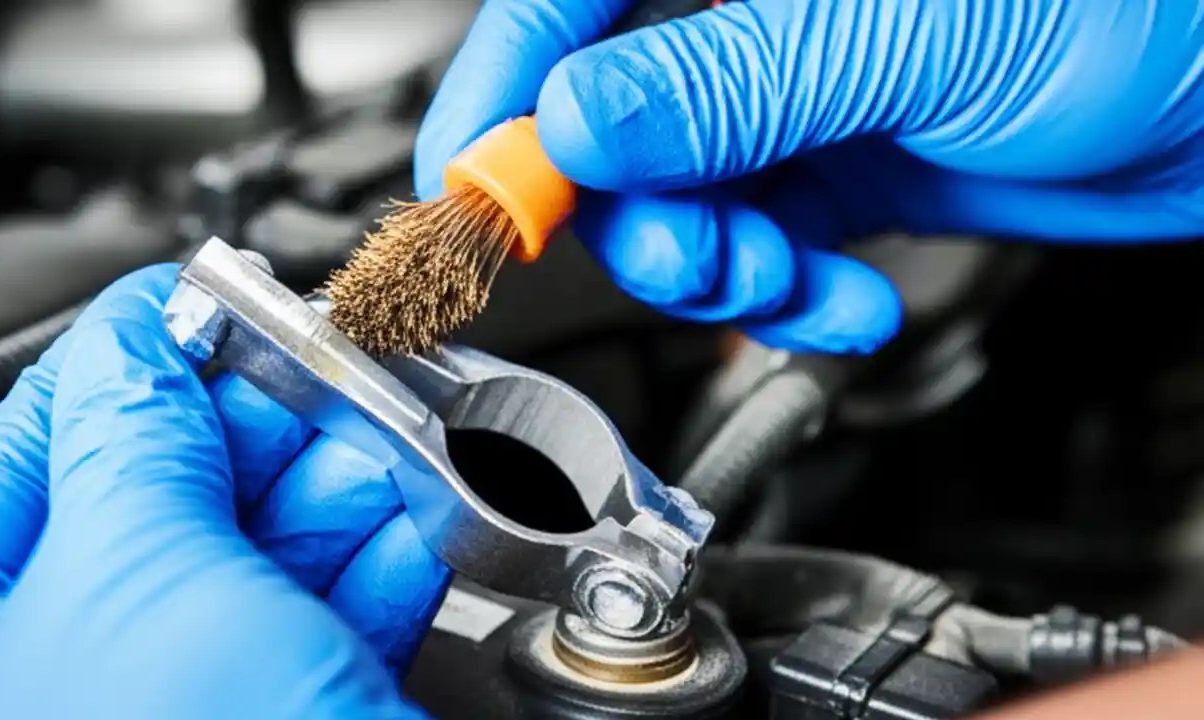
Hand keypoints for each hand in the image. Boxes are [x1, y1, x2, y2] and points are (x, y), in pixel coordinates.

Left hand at [0, 266, 446, 718]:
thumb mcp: (144, 570)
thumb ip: (136, 435)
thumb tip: (142, 331)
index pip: (31, 453)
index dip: (121, 358)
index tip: (193, 294)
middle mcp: (62, 673)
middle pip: (161, 496)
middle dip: (261, 418)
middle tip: (321, 358)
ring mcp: (182, 698)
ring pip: (260, 558)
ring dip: (342, 482)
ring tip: (391, 428)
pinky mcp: (284, 712)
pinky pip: (330, 621)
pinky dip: (384, 564)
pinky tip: (419, 521)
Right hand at [416, 0, 1203, 353]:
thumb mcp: (901, 32)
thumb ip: (721, 85)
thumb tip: (576, 127)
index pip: (560, 5)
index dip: (505, 103)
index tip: (480, 196)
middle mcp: (750, 7)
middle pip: (610, 121)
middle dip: (638, 212)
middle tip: (693, 256)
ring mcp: (795, 85)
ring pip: (685, 197)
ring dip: (717, 266)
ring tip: (781, 283)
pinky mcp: (842, 157)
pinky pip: (766, 241)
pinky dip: (787, 293)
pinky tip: (842, 300)